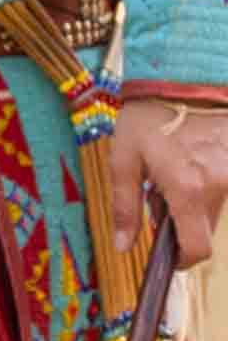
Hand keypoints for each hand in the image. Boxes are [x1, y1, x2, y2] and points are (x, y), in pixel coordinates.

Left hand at [111, 95, 227, 264]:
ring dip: (194, 203)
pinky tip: (190, 164)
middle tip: (159, 198)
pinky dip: (207, 186)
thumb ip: (125, 206)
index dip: (182, 259)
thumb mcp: (123, 160)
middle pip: (205, 229)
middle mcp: (218, 185)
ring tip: (173, 174)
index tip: (169, 257)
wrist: (184, 80)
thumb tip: (123, 247)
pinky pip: (224, 188)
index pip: (197, 248)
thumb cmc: (148, 118)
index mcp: (187, 189)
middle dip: (182, 226)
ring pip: (215, 209)